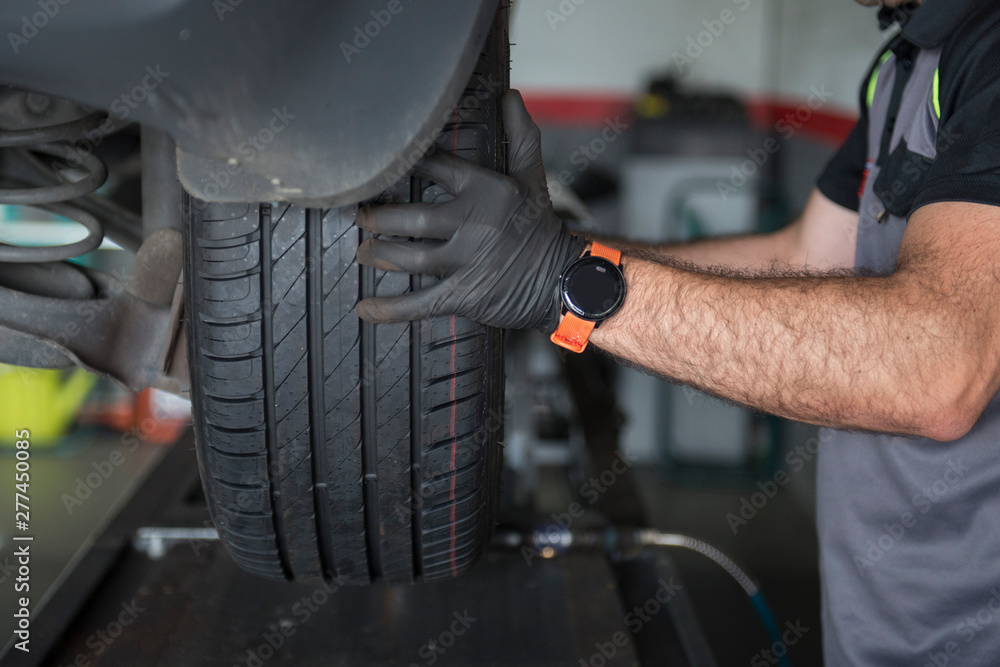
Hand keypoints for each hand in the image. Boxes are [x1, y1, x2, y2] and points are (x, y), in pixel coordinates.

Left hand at [355, 90, 585, 332]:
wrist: (562, 278)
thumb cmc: (542, 226)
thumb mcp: (533, 176)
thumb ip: (520, 135)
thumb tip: (510, 95)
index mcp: (482, 190)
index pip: (433, 168)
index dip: (403, 165)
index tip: (380, 166)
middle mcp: (469, 223)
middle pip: (408, 216)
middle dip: (377, 216)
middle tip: (361, 216)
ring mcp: (464, 261)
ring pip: (407, 256)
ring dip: (377, 253)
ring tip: (362, 251)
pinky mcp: (462, 295)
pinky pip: (418, 303)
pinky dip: (389, 309)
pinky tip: (364, 308)